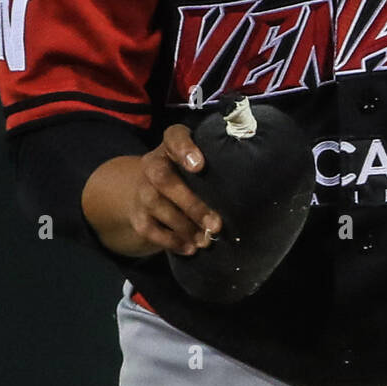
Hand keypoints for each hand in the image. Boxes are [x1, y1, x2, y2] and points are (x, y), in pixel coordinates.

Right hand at [81, 124, 221, 257]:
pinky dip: (171, 241)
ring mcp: (141, 190)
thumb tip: (249, 184)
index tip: (199, 165)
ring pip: (157, 206)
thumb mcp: (198, 162)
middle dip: (191, 204)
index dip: (185, 148)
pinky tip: (190, 248)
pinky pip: (149, 229)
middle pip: (164, 179)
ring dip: (184, 226)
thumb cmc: (186, 175)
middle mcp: (152, 164)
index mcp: (171, 146)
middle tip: (216, 224)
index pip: (174, 137)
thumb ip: (217, 165)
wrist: (147, 189)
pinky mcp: (137, 215)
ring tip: (206, 240)